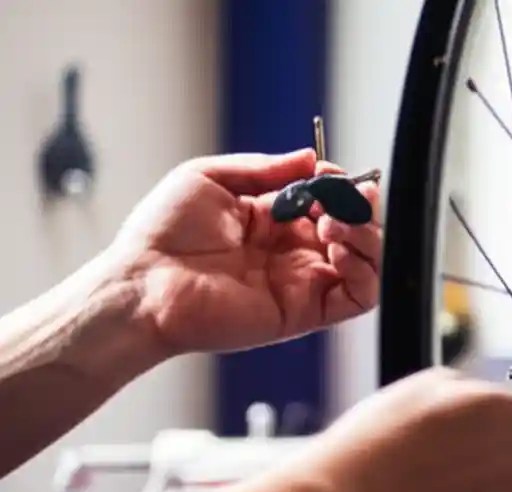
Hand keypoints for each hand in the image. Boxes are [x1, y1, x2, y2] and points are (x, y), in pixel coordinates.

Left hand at [111, 149, 380, 355]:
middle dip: (359, 209)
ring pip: (367, 263)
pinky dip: (365, 273)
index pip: (328, 201)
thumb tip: (311, 158)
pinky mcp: (305, 312)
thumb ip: (264, 169)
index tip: (335, 175)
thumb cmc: (162, 234)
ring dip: (366, 238)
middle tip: (346, 199)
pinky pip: (358, 298)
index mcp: (272, 220)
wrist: (144, 284)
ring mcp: (302, 283)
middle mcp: (293, 251)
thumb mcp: (209, 177)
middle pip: (355, 230)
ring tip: (336, 225)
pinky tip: (339, 251)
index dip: (340, 186)